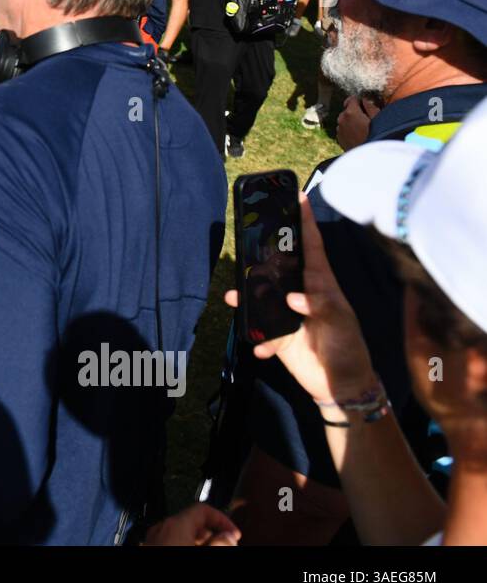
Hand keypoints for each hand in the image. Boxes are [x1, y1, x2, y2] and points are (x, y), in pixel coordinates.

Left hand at [145, 503, 240, 545]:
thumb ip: (219, 544)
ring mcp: (154, 539)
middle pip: (193, 523)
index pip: (203, 510)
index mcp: (176, 524)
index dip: (222, 520)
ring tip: (212, 551)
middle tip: (226, 546)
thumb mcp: (203, 554)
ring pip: (182, 535)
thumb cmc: (173, 571)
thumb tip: (229, 536)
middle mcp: (163, 528)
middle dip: (212, 534)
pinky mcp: (149, 549)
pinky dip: (184, 546)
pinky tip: (193, 553)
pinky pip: (171, 543)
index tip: (234, 534)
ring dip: (199, 543)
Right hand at [224, 195, 376, 405]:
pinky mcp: (276, 337)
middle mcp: (300, 294)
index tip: (297, 197)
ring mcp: (286, 315)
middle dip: (262, 254)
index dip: (305, 223)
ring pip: (260, 296)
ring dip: (246, 296)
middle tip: (247, 242)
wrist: (341, 385)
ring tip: (234, 296)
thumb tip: (290, 297)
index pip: (312, 247)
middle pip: (277, 266)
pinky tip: (263, 348)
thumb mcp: (341, 324)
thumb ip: (320, 307)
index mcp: (321, 284)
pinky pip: (258, 331)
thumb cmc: (349, 348)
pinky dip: (258, 338)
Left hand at [337, 94, 379, 150]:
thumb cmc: (376, 136)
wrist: (369, 158)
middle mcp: (341, 119)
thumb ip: (370, 106)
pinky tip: (359, 136)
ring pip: (345, 120)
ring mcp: (339, 130)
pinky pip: (344, 130)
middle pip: (347, 110)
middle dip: (355, 112)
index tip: (365, 104)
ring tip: (364, 129)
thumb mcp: (378, 118)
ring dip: (351, 121)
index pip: (352, 99)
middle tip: (367, 119)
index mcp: (351, 112)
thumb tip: (364, 100)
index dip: (359, 101)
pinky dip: (349, 130)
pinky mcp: (339, 138)